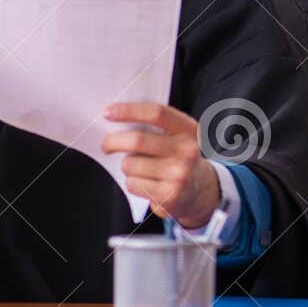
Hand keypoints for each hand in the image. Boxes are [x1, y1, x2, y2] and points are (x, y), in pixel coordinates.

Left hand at [100, 102, 221, 227]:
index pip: (157, 113)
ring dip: (126, 166)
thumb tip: (115, 118)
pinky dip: (132, 183)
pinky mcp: (170, 195)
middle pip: (138, 140)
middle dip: (113, 141)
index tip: (108, 113)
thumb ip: (155, 126)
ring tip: (139, 169)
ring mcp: (180, 174)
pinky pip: (133, 184)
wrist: (201, 191)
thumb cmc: (179, 158)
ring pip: (130, 164)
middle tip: (106, 145)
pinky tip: (145, 184)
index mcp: (189, 130)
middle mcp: (188, 150)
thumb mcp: (178, 137)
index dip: (129, 111)